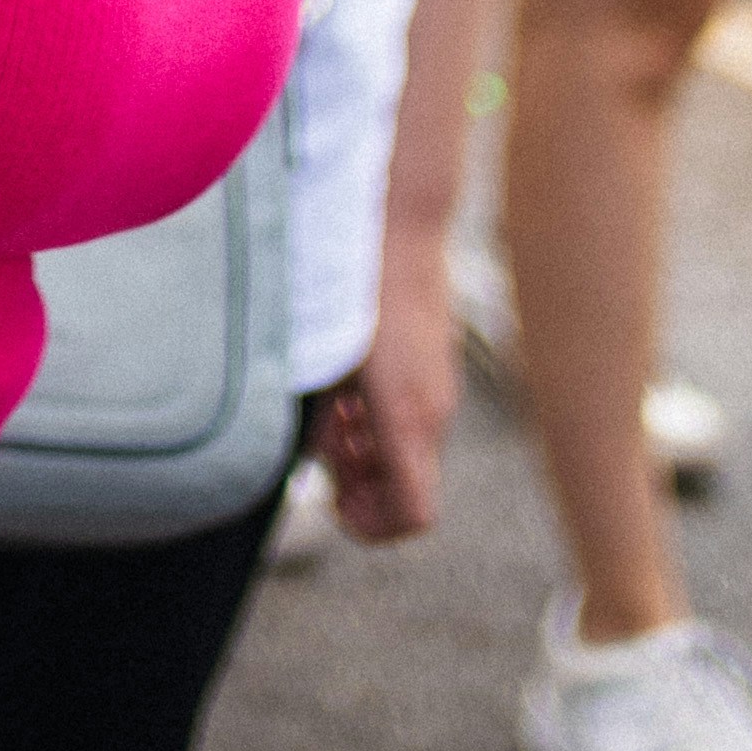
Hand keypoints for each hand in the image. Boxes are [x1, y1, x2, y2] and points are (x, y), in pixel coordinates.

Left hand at [316, 229, 459, 540]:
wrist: (403, 223)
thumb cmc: (356, 287)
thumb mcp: (326, 358)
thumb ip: (321, 418)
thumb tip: (310, 454)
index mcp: (407, 419)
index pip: (414, 516)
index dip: (373, 528)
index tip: (335, 500)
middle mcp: (434, 412)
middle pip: (404, 487)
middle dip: (360, 483)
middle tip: (322, 449)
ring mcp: (440, 387)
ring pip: (407, 450)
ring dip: (367, 449)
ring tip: (331, 411)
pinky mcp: (438, 364)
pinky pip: (413, 415)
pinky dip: (381, 418)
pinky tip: (349, 383)